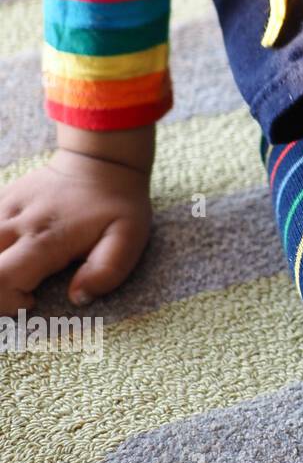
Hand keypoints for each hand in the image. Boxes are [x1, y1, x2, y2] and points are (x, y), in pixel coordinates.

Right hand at [0, 126, 153, 314]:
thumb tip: (78, 298)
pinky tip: (10, 251)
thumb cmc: (118, 204)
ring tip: (16, 269)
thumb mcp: (128, 238)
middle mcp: (14, 225)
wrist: (101, 161)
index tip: (32, 299)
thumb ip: (107, 271)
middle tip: (21, 287)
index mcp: (45, 239)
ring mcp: (1, 210)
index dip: (6, 302)